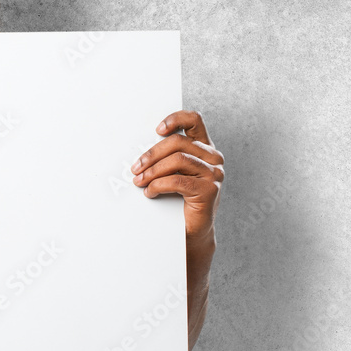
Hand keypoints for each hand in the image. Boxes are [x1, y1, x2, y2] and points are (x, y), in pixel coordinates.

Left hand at [130, 110, 223, 244]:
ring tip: (140, 181)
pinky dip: (158, 185)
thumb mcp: (174, 173)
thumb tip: (141, 152)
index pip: (195, 120)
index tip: (157, 129)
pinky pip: (178, 181)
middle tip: (135, 167)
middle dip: (152, 154)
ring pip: (177, 160)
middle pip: (178, 142)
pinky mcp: (210, 190)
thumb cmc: (180, 200)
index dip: (175, 119)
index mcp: (205, 148)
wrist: (193, 230)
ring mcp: (214, 174)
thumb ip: (167, 158)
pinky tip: (150, 192)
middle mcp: (213, 158)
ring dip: (153, 171)